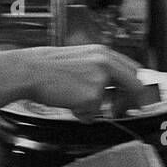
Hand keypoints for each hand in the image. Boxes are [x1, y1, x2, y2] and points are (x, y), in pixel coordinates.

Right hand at [18, 45, 145, 122]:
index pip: (133, 69)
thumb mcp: (79, 59)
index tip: (135, 97)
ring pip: (109, 103)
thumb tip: (111, 87)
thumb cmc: (48, 67)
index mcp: (103, 52)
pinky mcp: (92, 95)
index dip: (135, 86)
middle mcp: (106, 63)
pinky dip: (82, 114)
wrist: (30, 71)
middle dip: (130, 100)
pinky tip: (68, 104)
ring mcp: (101, 79)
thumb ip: (98, 70)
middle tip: (118, 109)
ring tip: (75, 101)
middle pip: (135, 85)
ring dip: (96, 108)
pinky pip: (93, 114)